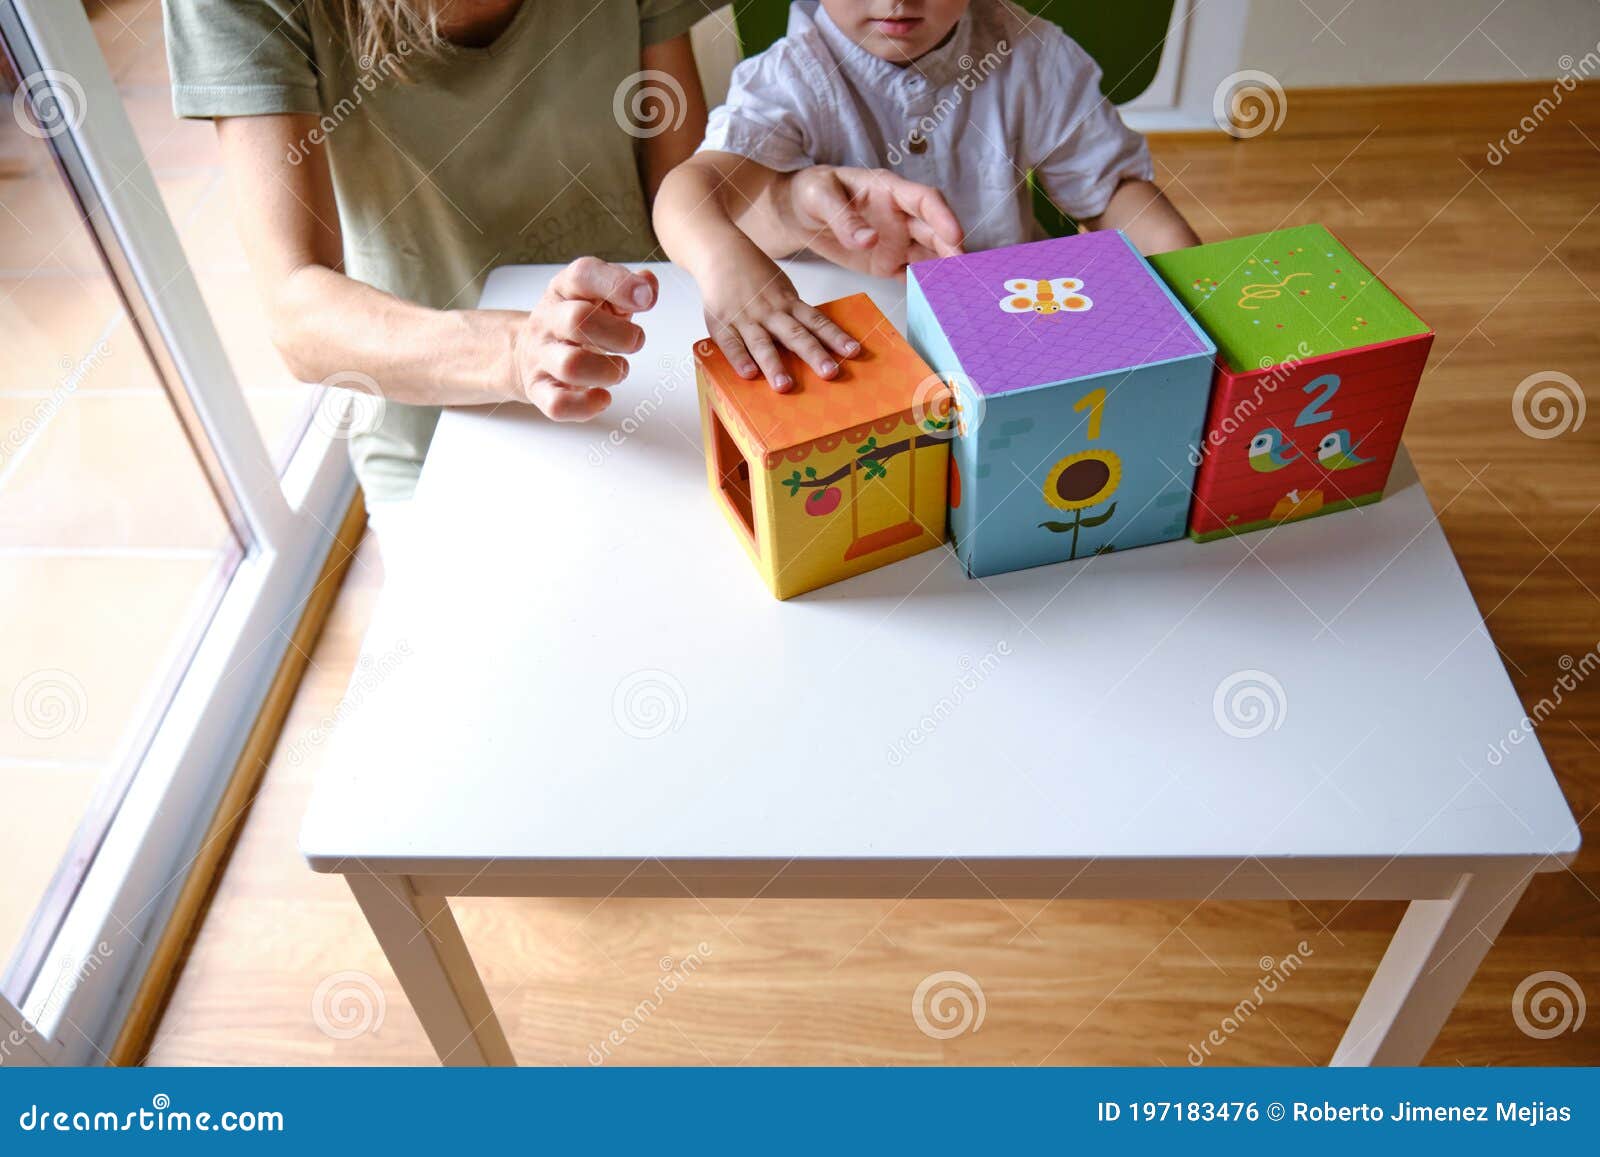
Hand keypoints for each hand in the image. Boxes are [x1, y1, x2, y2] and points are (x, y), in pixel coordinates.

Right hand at [510, 257, 656, 419]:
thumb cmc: (577, 324)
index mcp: (564, 289)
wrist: (527, 352)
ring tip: (620, 370)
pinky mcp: (538, 390)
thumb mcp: (600, 298)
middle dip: (619, 335)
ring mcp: (541, 356)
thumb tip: (648, 283)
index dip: (617, 283)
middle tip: (636, 341)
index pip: (583, 275)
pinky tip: (603, 398)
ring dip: (608, 371)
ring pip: (571, 365)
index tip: (647, 298)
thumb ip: (626, 288)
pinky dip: (587, 405)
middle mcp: (548, 320)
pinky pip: (557, 404)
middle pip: (577, 320)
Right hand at [700, 240, 861, 391]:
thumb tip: (815, 343)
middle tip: (830, 373)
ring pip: (762, 343)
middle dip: (814, 354)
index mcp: (788, 303)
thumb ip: (793, 315)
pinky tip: (748, 374)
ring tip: (784, 386)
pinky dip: (739, 359)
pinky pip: (731, 344)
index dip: (835, 336)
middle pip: (795, 334)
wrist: (720, 252)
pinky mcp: (722, 324)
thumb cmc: (754, 276)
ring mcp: (746, 318)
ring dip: (774, 365)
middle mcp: (771, 312)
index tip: (853, 352)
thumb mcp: (780, 290)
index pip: (817, 321)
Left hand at [787, 166, 964, 277]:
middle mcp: (900, 215)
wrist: (797, 213)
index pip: (924, 200)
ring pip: (929, 254)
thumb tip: (869, 240)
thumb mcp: (820, 197)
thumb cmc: (811, 192)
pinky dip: (925, 286)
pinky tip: (936, 300)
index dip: (943, 216)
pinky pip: (911, 274)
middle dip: (951, 249)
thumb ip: (844, 219)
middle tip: (963, 270)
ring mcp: (896, 240)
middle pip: (934, 230)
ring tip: (958, 288)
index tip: (955, 235)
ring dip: (944, 269)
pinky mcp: (887, 263)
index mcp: (888, 190)